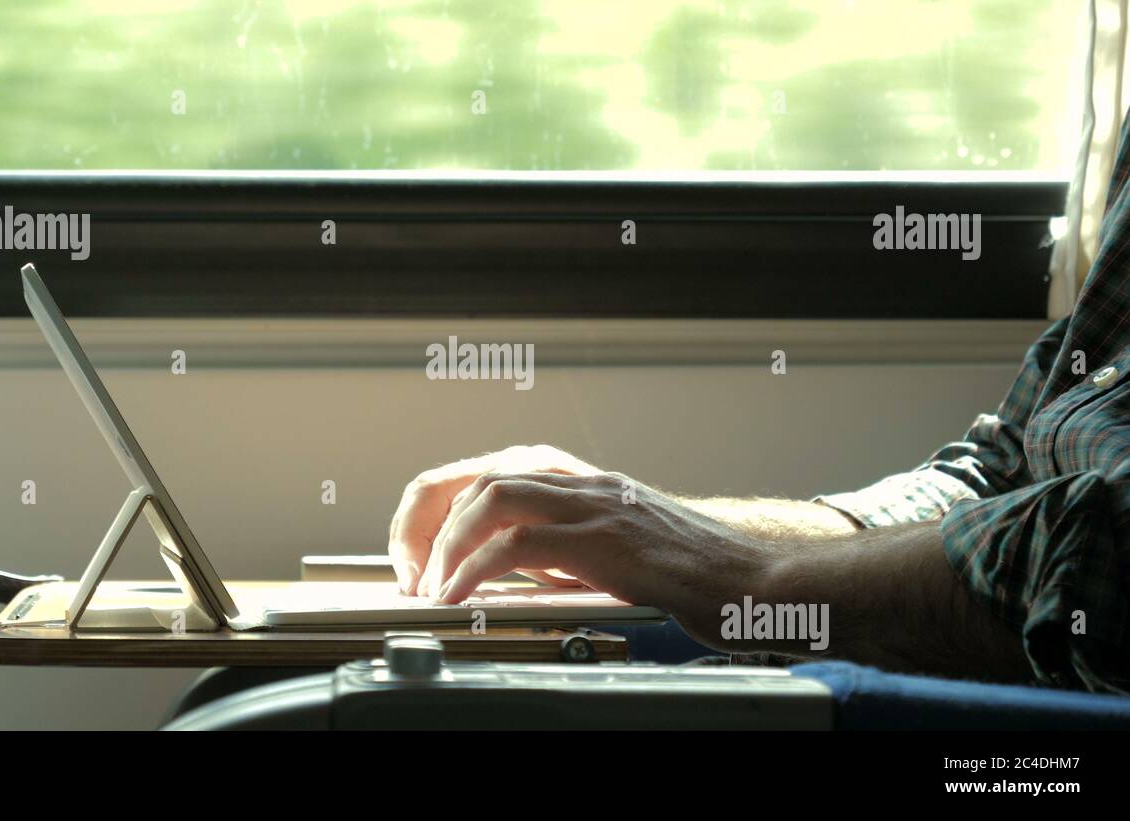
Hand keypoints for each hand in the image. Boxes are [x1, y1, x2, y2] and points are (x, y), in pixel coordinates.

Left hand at [402, 467, 781, 650]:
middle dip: (427, 521)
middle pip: (477, 474)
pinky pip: (518, 546)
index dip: (436, 508)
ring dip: (446, 543)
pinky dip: (474, 570)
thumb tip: (496, 566)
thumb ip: (557, 548)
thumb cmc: (689, 573)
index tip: (418, 554)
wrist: (757, 580)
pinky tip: (460, 598)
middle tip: (410, 572)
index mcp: (579, 482)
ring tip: (430, 587)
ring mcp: (595, 505)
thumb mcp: (610, 551)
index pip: (484, 470)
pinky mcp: (607, 541)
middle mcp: (582, 482)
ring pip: (491, 496)